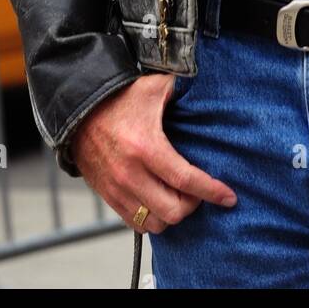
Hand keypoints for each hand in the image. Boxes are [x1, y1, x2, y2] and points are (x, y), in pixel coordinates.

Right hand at [67, 74, 237, 232]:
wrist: (79, 111)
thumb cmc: (121, 98)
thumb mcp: (154, 88)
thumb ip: (182, 87)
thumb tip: (210, 83)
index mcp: (145, 147)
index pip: (185, 179)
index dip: (211, 191)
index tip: (229, 196)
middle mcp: (130, 173)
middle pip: (173, 210)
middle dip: (194, 204)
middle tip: (198, 190)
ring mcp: (118, 189)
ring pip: (156, 223)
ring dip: (173, 214)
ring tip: (180, 196)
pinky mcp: (108, 197)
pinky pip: (137, 224)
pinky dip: (153, 219)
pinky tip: (161, 202)